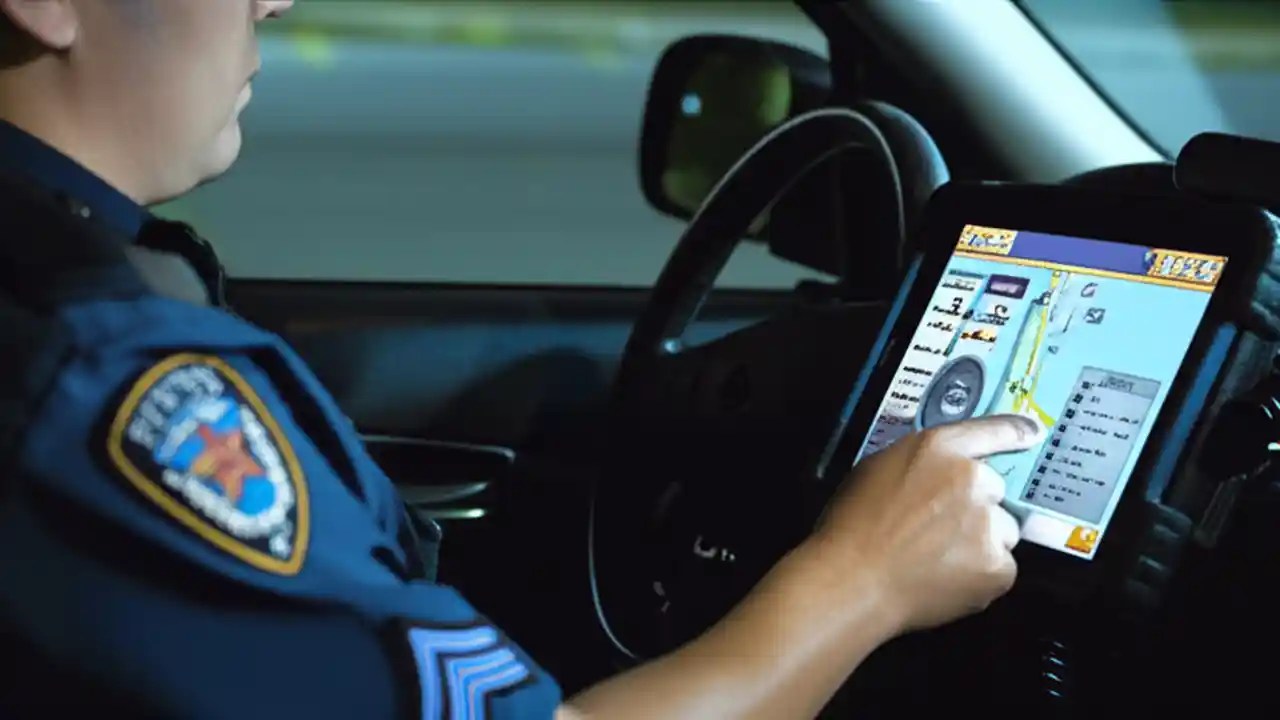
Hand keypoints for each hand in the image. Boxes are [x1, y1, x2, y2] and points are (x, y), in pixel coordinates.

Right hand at [810, 414, 1044, 634]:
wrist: (853, 579)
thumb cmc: (852, 526)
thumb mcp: (877, 469)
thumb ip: (918, 465)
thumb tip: (936, 475)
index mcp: (937, 449)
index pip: (989, 431)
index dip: (1014, 430)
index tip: (1031, 432)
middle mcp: (970, 480)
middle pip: (994, 491)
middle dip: (975, 507)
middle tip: (939, 528)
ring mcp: (988, 524)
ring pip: (1001, 531)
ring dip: (980, 541)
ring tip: (938, 557)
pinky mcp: (998, 566)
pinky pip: (1001, 568)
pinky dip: (980, 575)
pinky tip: (945, 577)